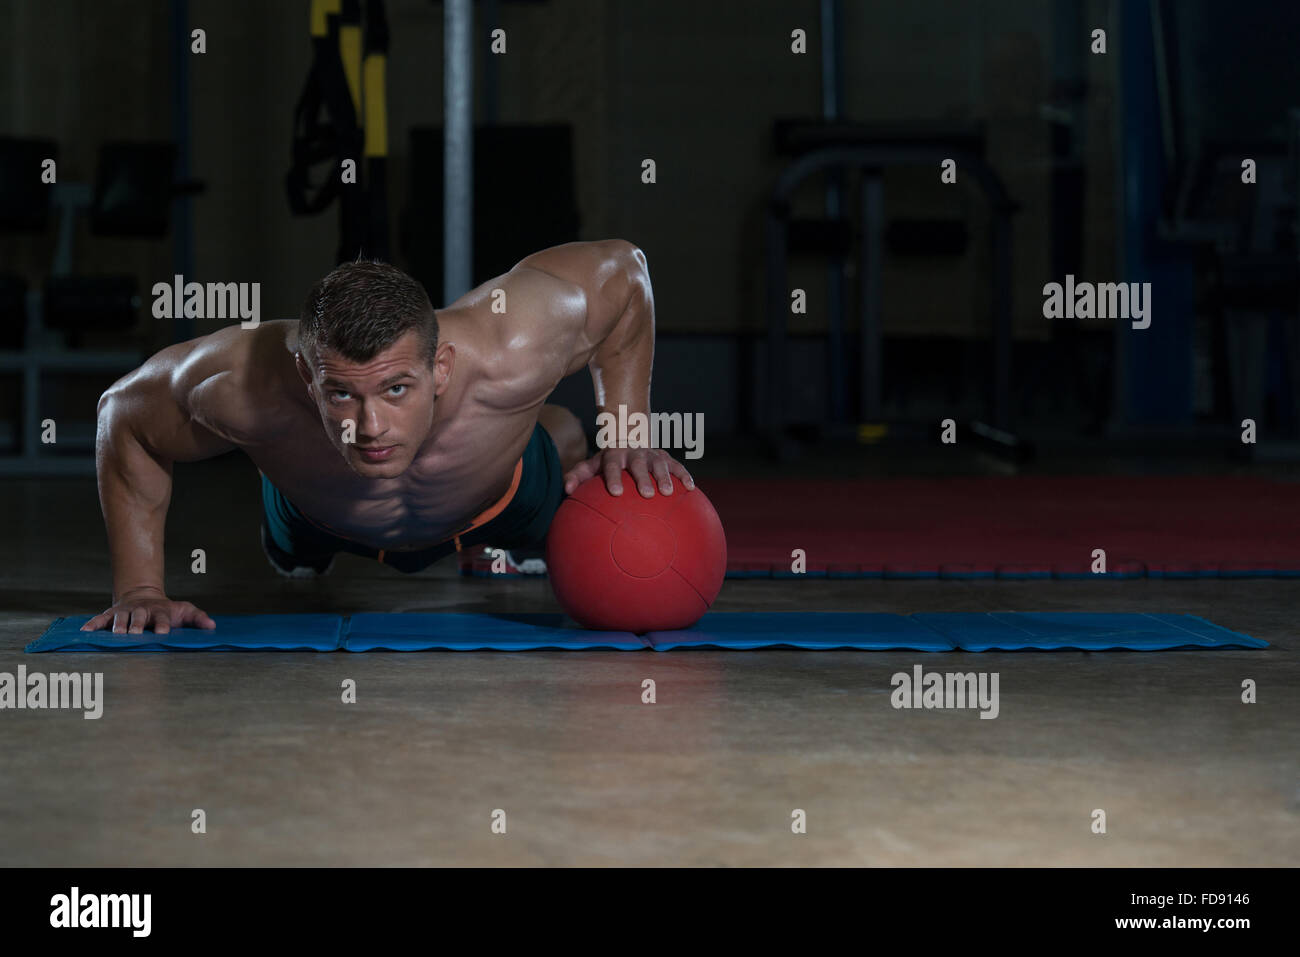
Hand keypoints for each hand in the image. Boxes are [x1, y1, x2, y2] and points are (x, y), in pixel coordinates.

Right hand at [80, 587, 216, 633]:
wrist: (145, 596)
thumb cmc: (168, 610)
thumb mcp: (185, 611)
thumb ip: (198, 618)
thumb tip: (212, 626)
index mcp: (160, 611)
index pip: (162, 618)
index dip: (162, 625)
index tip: (163, 633)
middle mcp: (141, 611)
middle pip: (139, 617)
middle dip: (136, 625)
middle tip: (134, 634)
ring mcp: (126, 611)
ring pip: (120, 618)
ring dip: (117, 626)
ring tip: (115, 635)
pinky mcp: (112, 613)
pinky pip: (101, 619)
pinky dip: (93, 624)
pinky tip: (84, 631)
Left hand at [563, 446, 694, 496]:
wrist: (628, 437)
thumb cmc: (607, 461)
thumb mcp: (591, 466)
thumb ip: (577, 476)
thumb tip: (566, 491)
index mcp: (614, 456)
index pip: (613, 466)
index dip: (614, 477)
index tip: (615, 492)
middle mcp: (634, 454)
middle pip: (639, 465)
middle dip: (643, 478)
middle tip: (646, 494)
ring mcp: (651, 455)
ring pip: (659, 464)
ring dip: (665, 477)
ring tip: (668, 492)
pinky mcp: (665, 457)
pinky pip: (676, 466)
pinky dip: (684, 475)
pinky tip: (690, 488)